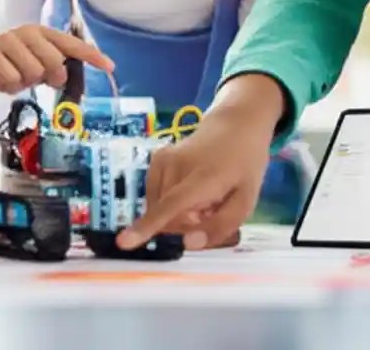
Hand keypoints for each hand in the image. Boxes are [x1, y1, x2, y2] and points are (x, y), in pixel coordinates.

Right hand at [0, 25, 112, 98]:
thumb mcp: (27, 66)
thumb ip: (48, 68)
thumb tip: (63, 76)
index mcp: (37, 33)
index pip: (70, 43)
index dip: (91, 55)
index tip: (110, 66)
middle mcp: (24, 33)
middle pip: (55, 63)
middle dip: (47, 77)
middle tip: (32, 80)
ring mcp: (6, 41)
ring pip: (34, 73)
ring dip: (21, 83)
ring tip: (8, 78)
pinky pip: (13, 79)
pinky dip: (7, 86)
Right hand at [116, 75, 283, 250]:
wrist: (234, 126)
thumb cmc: (244, 166)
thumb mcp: (245, 202)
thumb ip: (220, 227)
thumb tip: (187, 244)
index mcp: (203, 177)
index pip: (172, 205)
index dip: (148, 226)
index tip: (124, 242)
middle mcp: (175, 166)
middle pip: (167, 217)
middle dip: (186, 223)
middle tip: (211, 207)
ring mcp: (161, 160)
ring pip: (159, 209)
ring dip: (179, 213)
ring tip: (203, 196)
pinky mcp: (155, 160)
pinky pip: (156, 198)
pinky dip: (171, 202)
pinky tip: (189, 190)